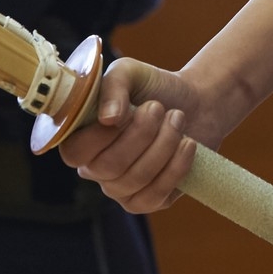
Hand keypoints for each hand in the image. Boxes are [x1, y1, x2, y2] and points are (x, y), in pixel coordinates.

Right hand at [58, 59, 229, 212]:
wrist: (197, 101)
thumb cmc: (155, 87)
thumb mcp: (130, 72)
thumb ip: (112, 86)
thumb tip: (108, 119)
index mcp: (82, 139)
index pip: (75, 153)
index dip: (100, 136)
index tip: (127, 111)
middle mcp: (96, 169)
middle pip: (109, 166)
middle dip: (141, 134)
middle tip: (158, 107)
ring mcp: (122, 188)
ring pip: (135, 180)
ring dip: (163, 144)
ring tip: (177, 118)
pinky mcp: (150, 200)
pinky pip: (155, 196)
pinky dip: (176, 166)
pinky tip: (188, 143)